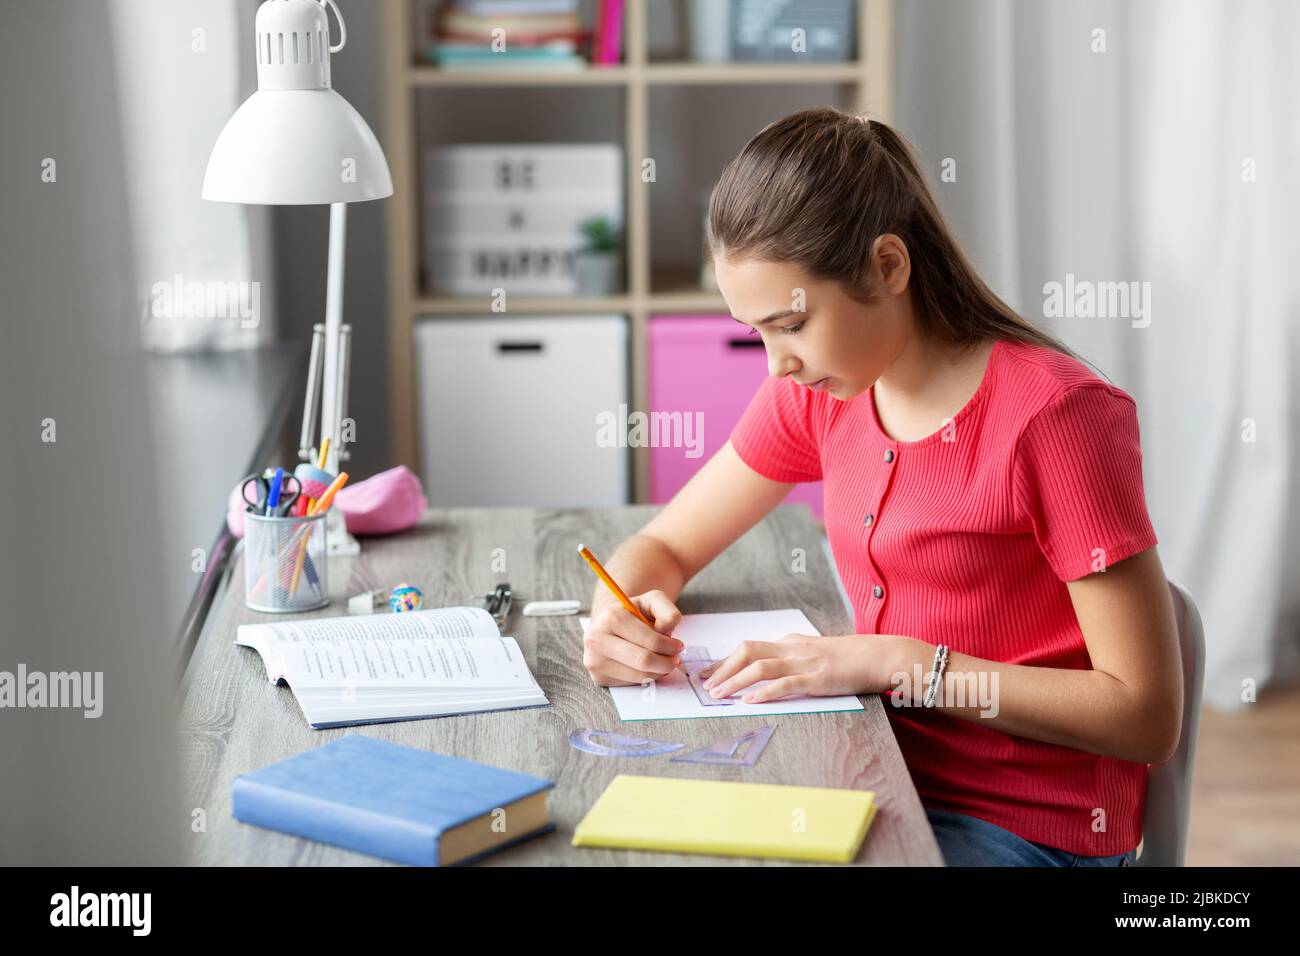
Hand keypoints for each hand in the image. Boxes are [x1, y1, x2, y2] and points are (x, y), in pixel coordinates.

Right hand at [582, 590, 683, 686]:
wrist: (610, 626)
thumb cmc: (634, 614)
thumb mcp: (653, 601)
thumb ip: (667, 611)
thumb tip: (666, 630)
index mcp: (611, 617)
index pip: (650, 641)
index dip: (670, 646)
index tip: (679, 646)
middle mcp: (597, 639)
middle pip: (644, 662)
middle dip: (666, 663)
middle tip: (674, 659)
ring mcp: (596, 660)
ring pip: (639, 676)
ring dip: (658, 672)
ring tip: (661, 660)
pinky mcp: (599, 677)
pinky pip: (632, 684)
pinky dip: (645, 677)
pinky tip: (645, 666)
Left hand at [698, 633, 910, 703]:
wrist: (881, 655)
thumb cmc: (851, 658)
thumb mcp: (816, 652)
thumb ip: (794, 657)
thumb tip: (771, 667)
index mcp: (791, 642)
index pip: (750, 648)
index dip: (725, 661)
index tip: (707, 674)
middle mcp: (793, 648)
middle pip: (747, 651)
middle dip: (722, 668)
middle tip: (705, 686)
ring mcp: (805, 662)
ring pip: (760, 667)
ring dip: (735, 681)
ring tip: (718, 695)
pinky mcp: (817, 679)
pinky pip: (785, 684)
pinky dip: (763, 693)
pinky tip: (749, 701)